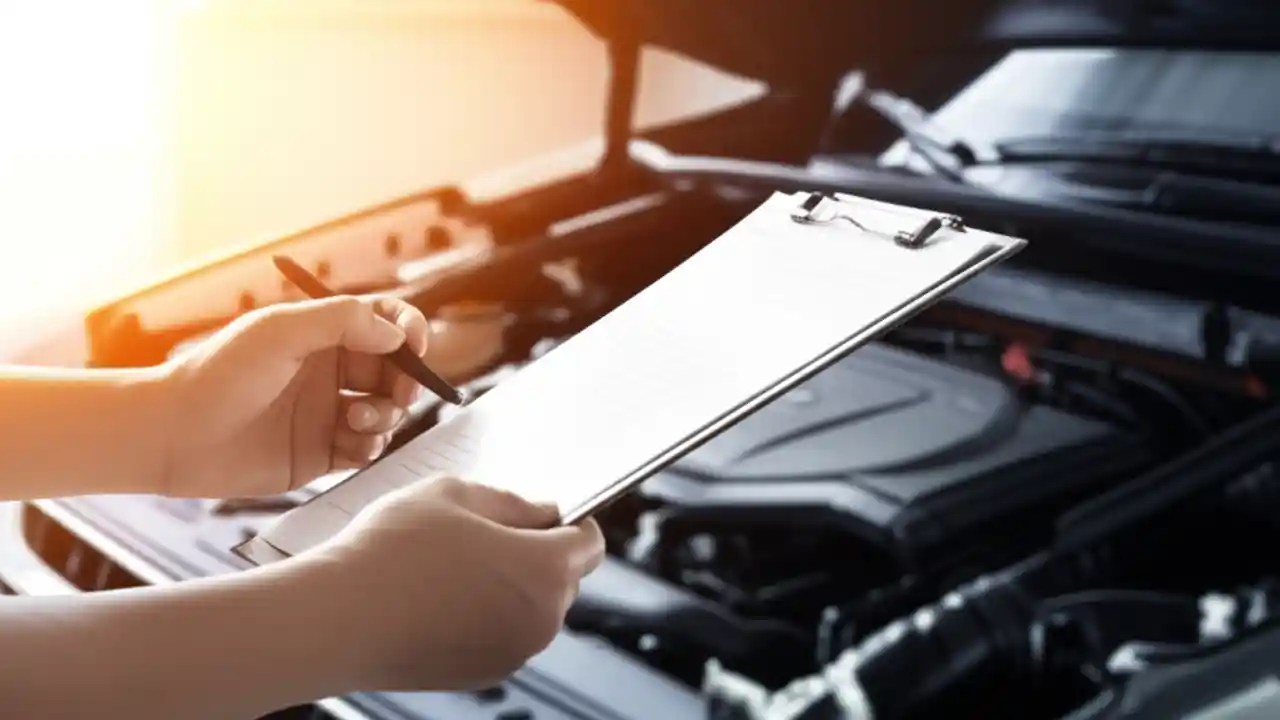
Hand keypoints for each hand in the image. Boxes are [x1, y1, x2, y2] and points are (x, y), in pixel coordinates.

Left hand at [158, 296, 429, 497]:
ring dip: (386, 415)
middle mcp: (330, 372)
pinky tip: (349, 444)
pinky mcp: (319, 454)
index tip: (413, 347)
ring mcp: (326, 414)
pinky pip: (366, 450)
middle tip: (397, 393)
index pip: (384, 322)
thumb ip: (343, 321)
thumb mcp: (281, 330)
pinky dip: (370, 447)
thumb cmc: (219, 374)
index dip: (409, 330)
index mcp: (323, 335)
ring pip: (386, 412)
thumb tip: (397, 332)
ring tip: (356, 421)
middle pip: (394, 371)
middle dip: (405, 381)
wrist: (173, 435)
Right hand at [308, 477, 605, 690]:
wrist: (338, 619)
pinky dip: (486, 617)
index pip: (589, 544)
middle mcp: (541, 619)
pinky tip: (441, 598)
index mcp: (545, 570)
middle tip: (486, 534)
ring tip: (455, 565)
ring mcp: (513, 652)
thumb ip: (512, 501)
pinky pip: (501, 636)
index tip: (552, 515)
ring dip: (511, 587)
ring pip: (531, 609)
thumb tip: (542, 511)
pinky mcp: (482, 674)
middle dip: (538, 554)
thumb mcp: (455, 495)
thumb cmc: (393, 551)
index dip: (573, 523)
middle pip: (563, 578)